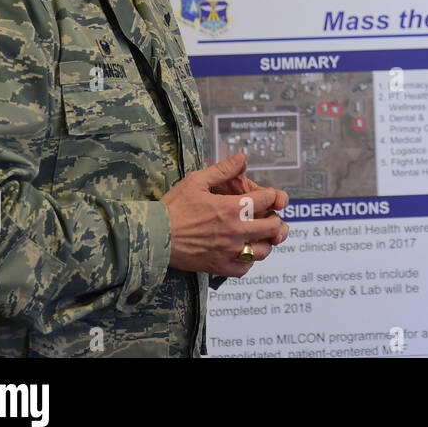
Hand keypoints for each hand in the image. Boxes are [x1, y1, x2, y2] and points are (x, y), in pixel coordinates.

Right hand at [162, 153, 289, 276]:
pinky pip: (244, 269)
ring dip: (265, 242)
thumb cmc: (173, 207)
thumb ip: (223, 169)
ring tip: (258, 236)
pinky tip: (242, 253)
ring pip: (263, 250)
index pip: (268, 199)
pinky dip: (247, 262)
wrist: (153, 236)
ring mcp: (229, 251)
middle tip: (268, 217)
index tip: (268, 196)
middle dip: (274, 219)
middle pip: (273, 227)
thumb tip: (242, 158)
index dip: (272, 195)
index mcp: (233, 208)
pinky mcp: (219, 266)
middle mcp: (236, 231)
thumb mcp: (196, 181)